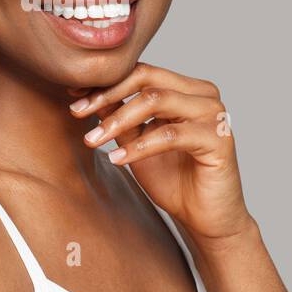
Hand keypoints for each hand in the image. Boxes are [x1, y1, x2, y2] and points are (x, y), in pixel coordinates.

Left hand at [68, 61, 252, 244]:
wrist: (205, 219)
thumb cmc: (173, 180)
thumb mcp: (137, 143)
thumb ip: (120, 118)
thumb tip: (86, 96)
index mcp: (187, 89)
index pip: (142, 73)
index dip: (106, 83)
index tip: (72, 97)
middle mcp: (204, 95)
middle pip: (148, 79)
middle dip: (108, 95)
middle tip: (77, 113)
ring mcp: (213, 114)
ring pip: (157, 101)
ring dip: (118, 120)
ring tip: (92, 139)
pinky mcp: (218, 138)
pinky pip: (169, 135)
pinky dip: (139, 146)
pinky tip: (117, 159)